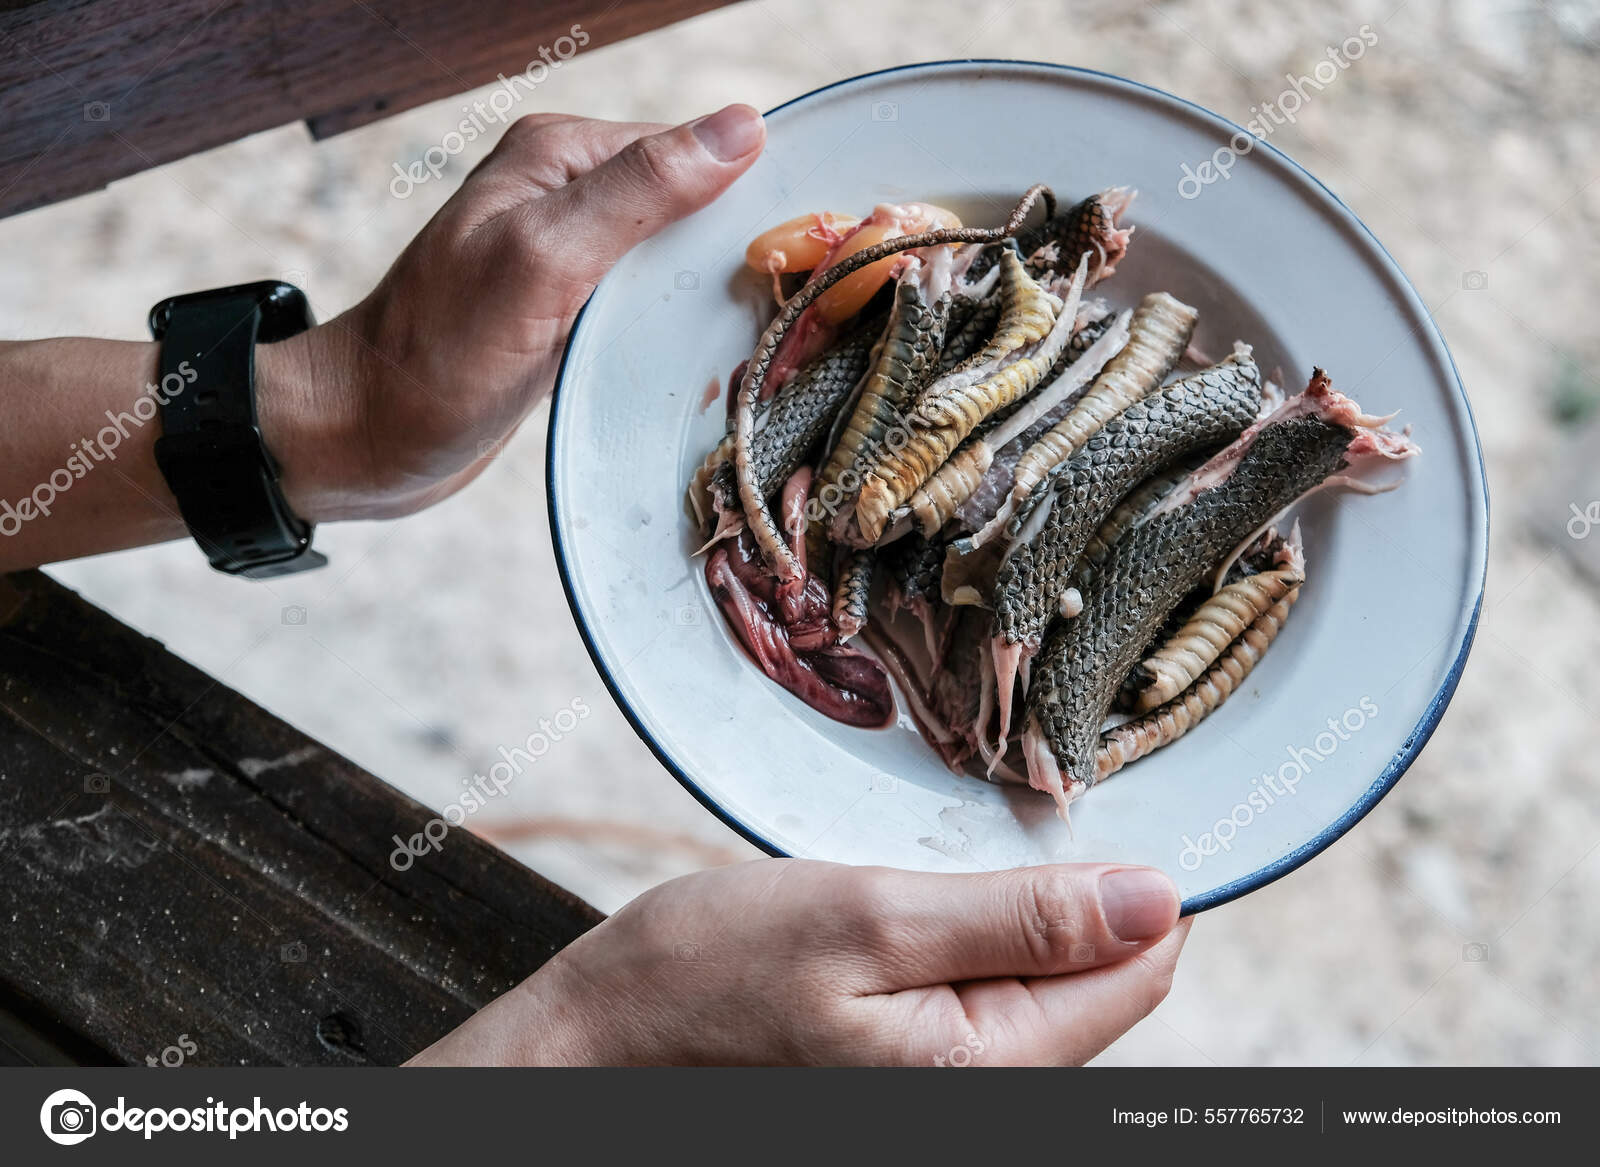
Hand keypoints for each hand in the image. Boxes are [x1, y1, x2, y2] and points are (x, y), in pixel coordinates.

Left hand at [258, 104, 766, 521]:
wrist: (363, 440)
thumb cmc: (436, 355)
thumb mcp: (542, 260)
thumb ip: (636, 194)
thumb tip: (739, 130)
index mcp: (559, 157)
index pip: (691, 154)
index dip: (747, 200)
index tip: (794, 255)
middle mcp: (564, 197)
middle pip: (689, 210)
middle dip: (732, 255)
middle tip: (776, 313)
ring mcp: (567, 260)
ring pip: (673, 265)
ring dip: (707, 300)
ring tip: (745, 343)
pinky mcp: (568, 316)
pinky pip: (645, 309)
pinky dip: (673, 332)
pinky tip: (695, 361)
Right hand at [407, 859, 1188, 1065]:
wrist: (607, 1035)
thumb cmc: (712, 974)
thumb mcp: (870, 920)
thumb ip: (1022, 918)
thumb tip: (1156, 899)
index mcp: (989, 1069)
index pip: (1137, 972)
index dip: (1132, 882)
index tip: (1079, 809)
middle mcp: (985, 1090)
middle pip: (1098, 978)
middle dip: (1061, 891)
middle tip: (968, 833)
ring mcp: (951, 1079)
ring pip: (1042, 977)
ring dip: (1007, 907)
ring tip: (921, 867)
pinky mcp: (919, 1060)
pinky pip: (987, 986)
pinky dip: (968, 929)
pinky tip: (906, 901)